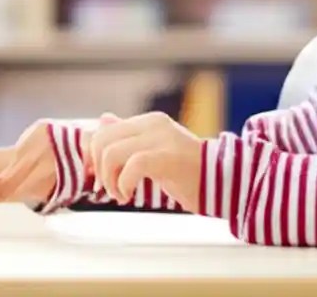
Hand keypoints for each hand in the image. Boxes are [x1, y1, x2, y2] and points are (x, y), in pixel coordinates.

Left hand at [86, 112, 203, 209]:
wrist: (223, 183)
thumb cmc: (187, 172)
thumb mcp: (154, 151)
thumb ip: (129, 137)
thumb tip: (103, 120)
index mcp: (148, 121)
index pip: (104, 130)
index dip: (93, 156)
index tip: (98, 177)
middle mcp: (153, 124)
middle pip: (102, 140)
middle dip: (99, 169)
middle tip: (110, 188)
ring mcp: (161, 138)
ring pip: (111, 152)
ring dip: (109, 180)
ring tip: (121, 194)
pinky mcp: (168, 156)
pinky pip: (132, 166)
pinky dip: (123, 184)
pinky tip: (128, 196)